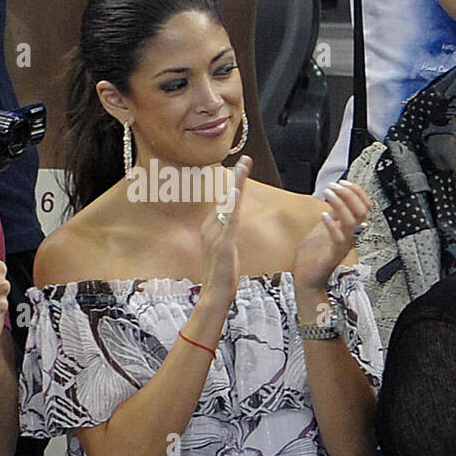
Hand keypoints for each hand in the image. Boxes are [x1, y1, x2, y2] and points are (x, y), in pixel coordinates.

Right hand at [199, 157, 246, 307]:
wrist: (215, 295)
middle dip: (235, 178)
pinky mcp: (222, 246)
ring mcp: (215, 236)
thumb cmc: (222, 275)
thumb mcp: (225, 250)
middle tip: (245, 159)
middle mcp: (211, 228)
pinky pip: (228, 222)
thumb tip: (228, 223)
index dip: (233, 184)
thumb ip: (225, 235)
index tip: (241, 167)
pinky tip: (235, 192)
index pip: (224, 201)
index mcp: (211, 228)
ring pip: (226, 205)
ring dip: (234, 185)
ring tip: (242, 167)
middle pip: (224, 198)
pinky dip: (231, 206)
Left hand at [293, 180, 369, 294]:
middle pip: (362, 212)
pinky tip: (323, 216)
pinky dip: (332, 224)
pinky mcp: (334, 254)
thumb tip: (335, 199)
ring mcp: (343, 245)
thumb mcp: (324, 228)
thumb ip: (332, 215)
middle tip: (335, 187)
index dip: (357, 192)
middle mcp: (350, 236)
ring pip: (353, 222)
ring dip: (341, 204)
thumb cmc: (314, 256)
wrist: (307, 278)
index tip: (343, 182)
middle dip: (349, 194)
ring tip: (328, 195)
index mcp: (349, 229)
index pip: (364, 207)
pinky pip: (339, 238)